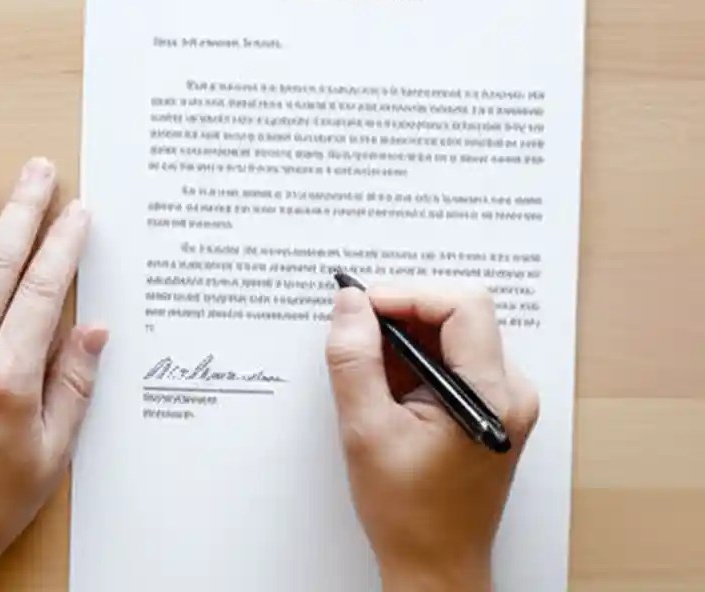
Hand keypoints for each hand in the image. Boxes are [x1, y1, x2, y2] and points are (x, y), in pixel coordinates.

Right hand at [324, 284, 539, 591]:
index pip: (462, 306)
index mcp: (492, 396)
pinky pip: (454, 358)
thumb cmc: (409, 513)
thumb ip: (354, 359)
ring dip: (406, 338)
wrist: (435, 564)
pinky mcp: (489, 407)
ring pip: (453, 333)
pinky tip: (387, 388)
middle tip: (356, 334)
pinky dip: (414, 359)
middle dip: (402, 313)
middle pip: (458, 314)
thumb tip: (349, 304)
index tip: (361, 306)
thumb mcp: (366, 430)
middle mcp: (510, 392)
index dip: (406, 295)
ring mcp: (503, 399)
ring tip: (369, 372)